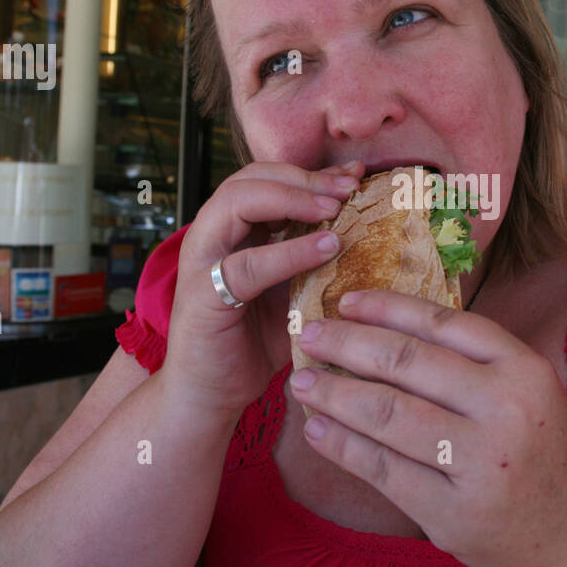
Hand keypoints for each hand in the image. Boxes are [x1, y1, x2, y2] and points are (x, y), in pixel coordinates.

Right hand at [164, 160, 363, 416]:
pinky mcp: (203, 296)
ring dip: (291, 199)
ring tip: (334, 207)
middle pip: (251, 178)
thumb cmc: (252, 342)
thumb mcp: (292, 290)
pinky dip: (289, 252)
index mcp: (231, 229)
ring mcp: (202, 262)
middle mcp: (211, 235)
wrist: (211, 394)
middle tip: (347, 187)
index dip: (311, 172)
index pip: (267, 178)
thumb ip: (313, 259)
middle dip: (304, 177)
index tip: (354, 175)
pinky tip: (326, 247)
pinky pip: (247, 264)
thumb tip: (365, 232)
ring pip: (238, 203)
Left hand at [285, 289, 566, 566]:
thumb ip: (471, 361)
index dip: (385, 307)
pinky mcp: (453, 512)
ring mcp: (479, 464)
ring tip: (301, 382)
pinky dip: (342, 446)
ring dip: (333, 393)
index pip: (441, 324)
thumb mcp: (527, 391)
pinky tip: (318, 429)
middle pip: (405, 362)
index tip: (344, 300)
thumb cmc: (540, 451)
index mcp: (523, 369)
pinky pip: (382, 469)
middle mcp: (505, 409)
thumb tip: (383, 326)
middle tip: (308, 334)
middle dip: (345, 344)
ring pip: (385, 414)